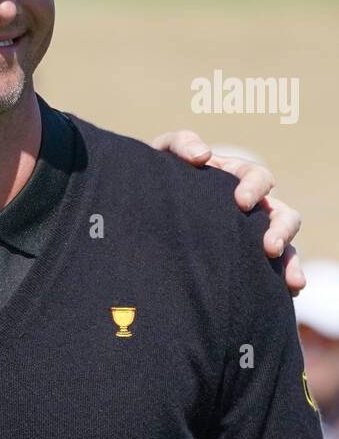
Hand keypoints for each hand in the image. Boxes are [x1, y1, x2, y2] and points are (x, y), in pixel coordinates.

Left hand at [151, 129, 303, 294]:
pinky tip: (287, 294)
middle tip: (268, 247)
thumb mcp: (166, 155)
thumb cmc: (161, 176)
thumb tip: (203, 155)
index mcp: (235, 178)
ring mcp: (249, 234)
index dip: (254, 188)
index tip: (241, 203)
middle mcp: (250, 207)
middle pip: (281, 213)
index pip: (257, 177)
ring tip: (291, 281)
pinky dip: (284, 279)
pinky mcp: (244, 259)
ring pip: (284, 244)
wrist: (146, 206)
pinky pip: (272, 271)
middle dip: (281, 229)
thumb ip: (182, 144)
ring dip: (290, 260)